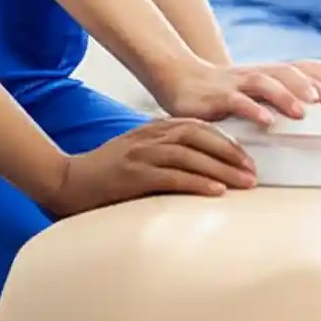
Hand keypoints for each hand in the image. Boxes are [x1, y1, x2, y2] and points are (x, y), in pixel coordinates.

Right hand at [44, 118, 256, 217]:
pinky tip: (216, 192)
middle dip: (231, 153)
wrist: (66, 182)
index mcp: (153, 129)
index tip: (248, 158)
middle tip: (254, 172)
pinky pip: (172, 177)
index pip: (198, 128)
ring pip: (190, 156)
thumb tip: (203, 168)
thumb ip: (167, 154)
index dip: (226, 141)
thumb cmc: (107, 174)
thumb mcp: (139, 154)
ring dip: (221, 170)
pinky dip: (197, 183)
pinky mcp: (132, 176)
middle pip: (200, 137)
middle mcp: (150, 137)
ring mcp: (140, 155)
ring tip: (244, 184)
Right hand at [151, 58, 320, 176]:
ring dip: (292, 96)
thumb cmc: (236, 102)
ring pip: (274, 81)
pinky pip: (242, 99)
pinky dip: (256, 109)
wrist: (187, 83)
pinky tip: (268, 122)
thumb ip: (300, 116)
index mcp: (289, 76)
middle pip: (309, 80)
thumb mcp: (270, 104)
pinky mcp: (223, 93)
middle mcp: (272, 74)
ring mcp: (246, 80)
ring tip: (307, 114)